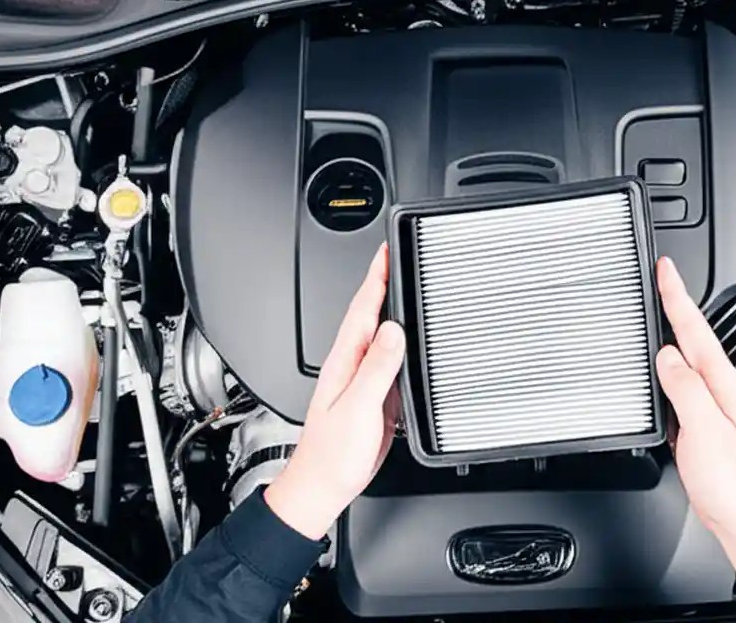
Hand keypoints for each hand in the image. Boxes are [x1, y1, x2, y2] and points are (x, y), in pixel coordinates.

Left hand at [265, 243, 403, 539]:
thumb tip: (394, 330)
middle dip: (385, 282)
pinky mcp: (374, 396)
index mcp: (344, 361)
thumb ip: (376, 368)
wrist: (323, 486)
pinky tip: (412, 339)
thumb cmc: (332, 455)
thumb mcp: (357, 408)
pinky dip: (403, 342)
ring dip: (394, 308)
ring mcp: (362, 379)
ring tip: (408, 285)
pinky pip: (392, 359)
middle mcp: (352, 365)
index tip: (387, 250)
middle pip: (371, 314)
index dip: (375, 277)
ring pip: (383, 334)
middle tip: (402, 255)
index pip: (362, 308)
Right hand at [657, 257, 735, 621]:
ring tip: (654, 316)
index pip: (696, 328)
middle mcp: (718, 392)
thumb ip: (685, 387)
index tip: (665, 269)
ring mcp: (710, 410)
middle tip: (656, 282)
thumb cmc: (735, 484)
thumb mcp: (705, 428)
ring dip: (669, 338)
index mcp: (721, 384)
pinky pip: (678, 391)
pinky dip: (663, 375)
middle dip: (674, 308)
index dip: (678, 296)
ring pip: (684, 363)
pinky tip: (657, 375)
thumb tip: (667, 355)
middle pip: (692, 339)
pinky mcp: (699, 430)